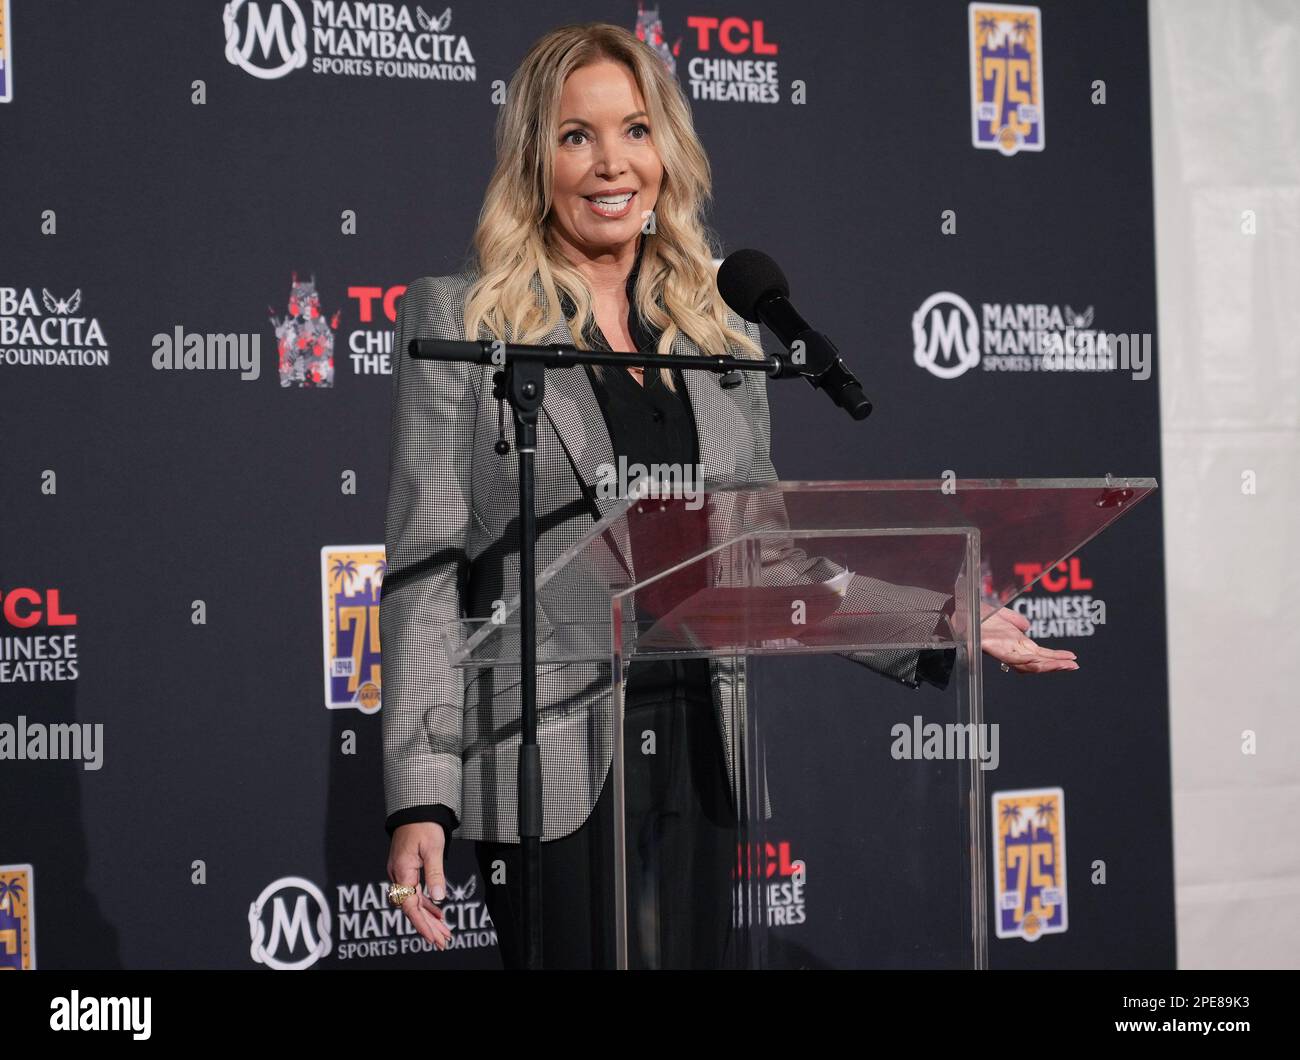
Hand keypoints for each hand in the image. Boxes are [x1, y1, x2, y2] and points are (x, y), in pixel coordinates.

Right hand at [388, 822, 454, 949]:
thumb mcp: (433, 849)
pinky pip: (414, 893)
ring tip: (444, 932)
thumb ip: (435, 874)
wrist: (415, 809)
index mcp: (402, 871)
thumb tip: (438, 898)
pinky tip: (437, 913)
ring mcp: (400, 873)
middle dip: (427, 926)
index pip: (409, 906)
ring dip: (428, 918)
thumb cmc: (424, 825)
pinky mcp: (406, 870)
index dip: (421, 924)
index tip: (433, 938)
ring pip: (413, 902)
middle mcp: (398, 875)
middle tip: (443, 942)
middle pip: (411, 909)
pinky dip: (426, 904)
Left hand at [979, 604, 1078, 673]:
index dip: (1055, 658)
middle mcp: (1010, 648)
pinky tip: (1042, 661)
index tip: (1072, 659)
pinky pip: (1014, 657)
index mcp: (1013, 642)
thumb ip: (1014, 620)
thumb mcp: (999, 614)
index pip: (1038, 655)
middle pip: (1037, 662)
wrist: (956, 609)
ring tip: (1067, 665)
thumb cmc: (973, 613)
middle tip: (1074, 666)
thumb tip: (1027, 626)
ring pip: (1030, 663)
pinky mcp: (993, 647)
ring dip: (1049, 665)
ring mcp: (1003, 649)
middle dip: (1057, 665)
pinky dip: (1030, 660)